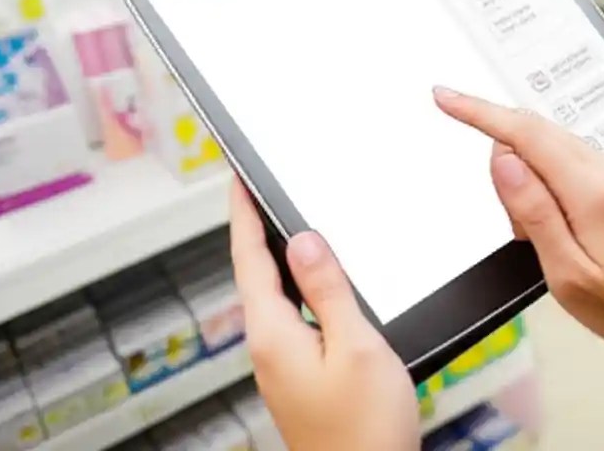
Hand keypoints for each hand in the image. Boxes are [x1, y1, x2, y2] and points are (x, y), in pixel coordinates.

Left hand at [229, 179, 419, 450]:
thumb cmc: (366, 430)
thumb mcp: (357, 346)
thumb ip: (329, 290)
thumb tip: (305, 241)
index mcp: (273, 334)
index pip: (249, 257)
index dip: (243, 213)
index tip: (237, 177)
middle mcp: (269, 348)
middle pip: (256, 274)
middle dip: (257, 230)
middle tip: (258, 189)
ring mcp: (282, 365)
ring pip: (275, 297)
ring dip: (279, 259)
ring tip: (284, 223)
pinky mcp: (301, 378)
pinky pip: (292, 318)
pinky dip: (300, 289)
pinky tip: (319, 283)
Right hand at [434, 87, 603, 351]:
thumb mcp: (565, 271)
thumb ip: (532, 210)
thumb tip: (503, 159)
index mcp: (593, 191)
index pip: (526, 133)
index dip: (480, 112)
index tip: (446, 97)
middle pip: (533, 133)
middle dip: (506, 168)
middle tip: (520, 230)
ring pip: (546, 146)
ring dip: (527, 182)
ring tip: (543, 238)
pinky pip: (563, 160)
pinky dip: (545, 185)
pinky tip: (556, 227)